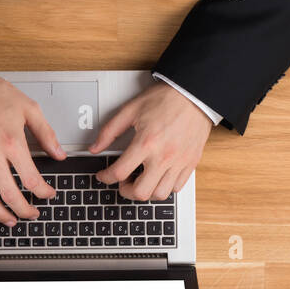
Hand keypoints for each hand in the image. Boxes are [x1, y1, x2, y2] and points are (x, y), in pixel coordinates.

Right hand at [0, 68, 66, 226]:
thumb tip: (59, 154)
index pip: (31, 179)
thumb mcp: (29, 108)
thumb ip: (46, 134)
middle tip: (33, 214)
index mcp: (11, 142)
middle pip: (10, 194)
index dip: (44, 192)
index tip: (49, 194)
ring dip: (0, 214)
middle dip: (25, 210)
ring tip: (11, 221)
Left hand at [90, 81, 212, 200]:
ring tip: (142, 180)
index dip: (105, 177)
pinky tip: (159, 176)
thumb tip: (95, 147)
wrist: (194, 94)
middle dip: (126, 191)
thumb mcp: (131, 110)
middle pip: (140, 192)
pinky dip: (165, 187)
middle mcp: (163, 156)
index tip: (104, 176)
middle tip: (123, 182)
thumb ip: (109, 131)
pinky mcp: (190, 163)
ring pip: (159, 195)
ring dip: (146, 192)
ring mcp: (179, 162)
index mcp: (146, 142)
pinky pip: (177, 188)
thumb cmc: (166, 99)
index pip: (119, 172)